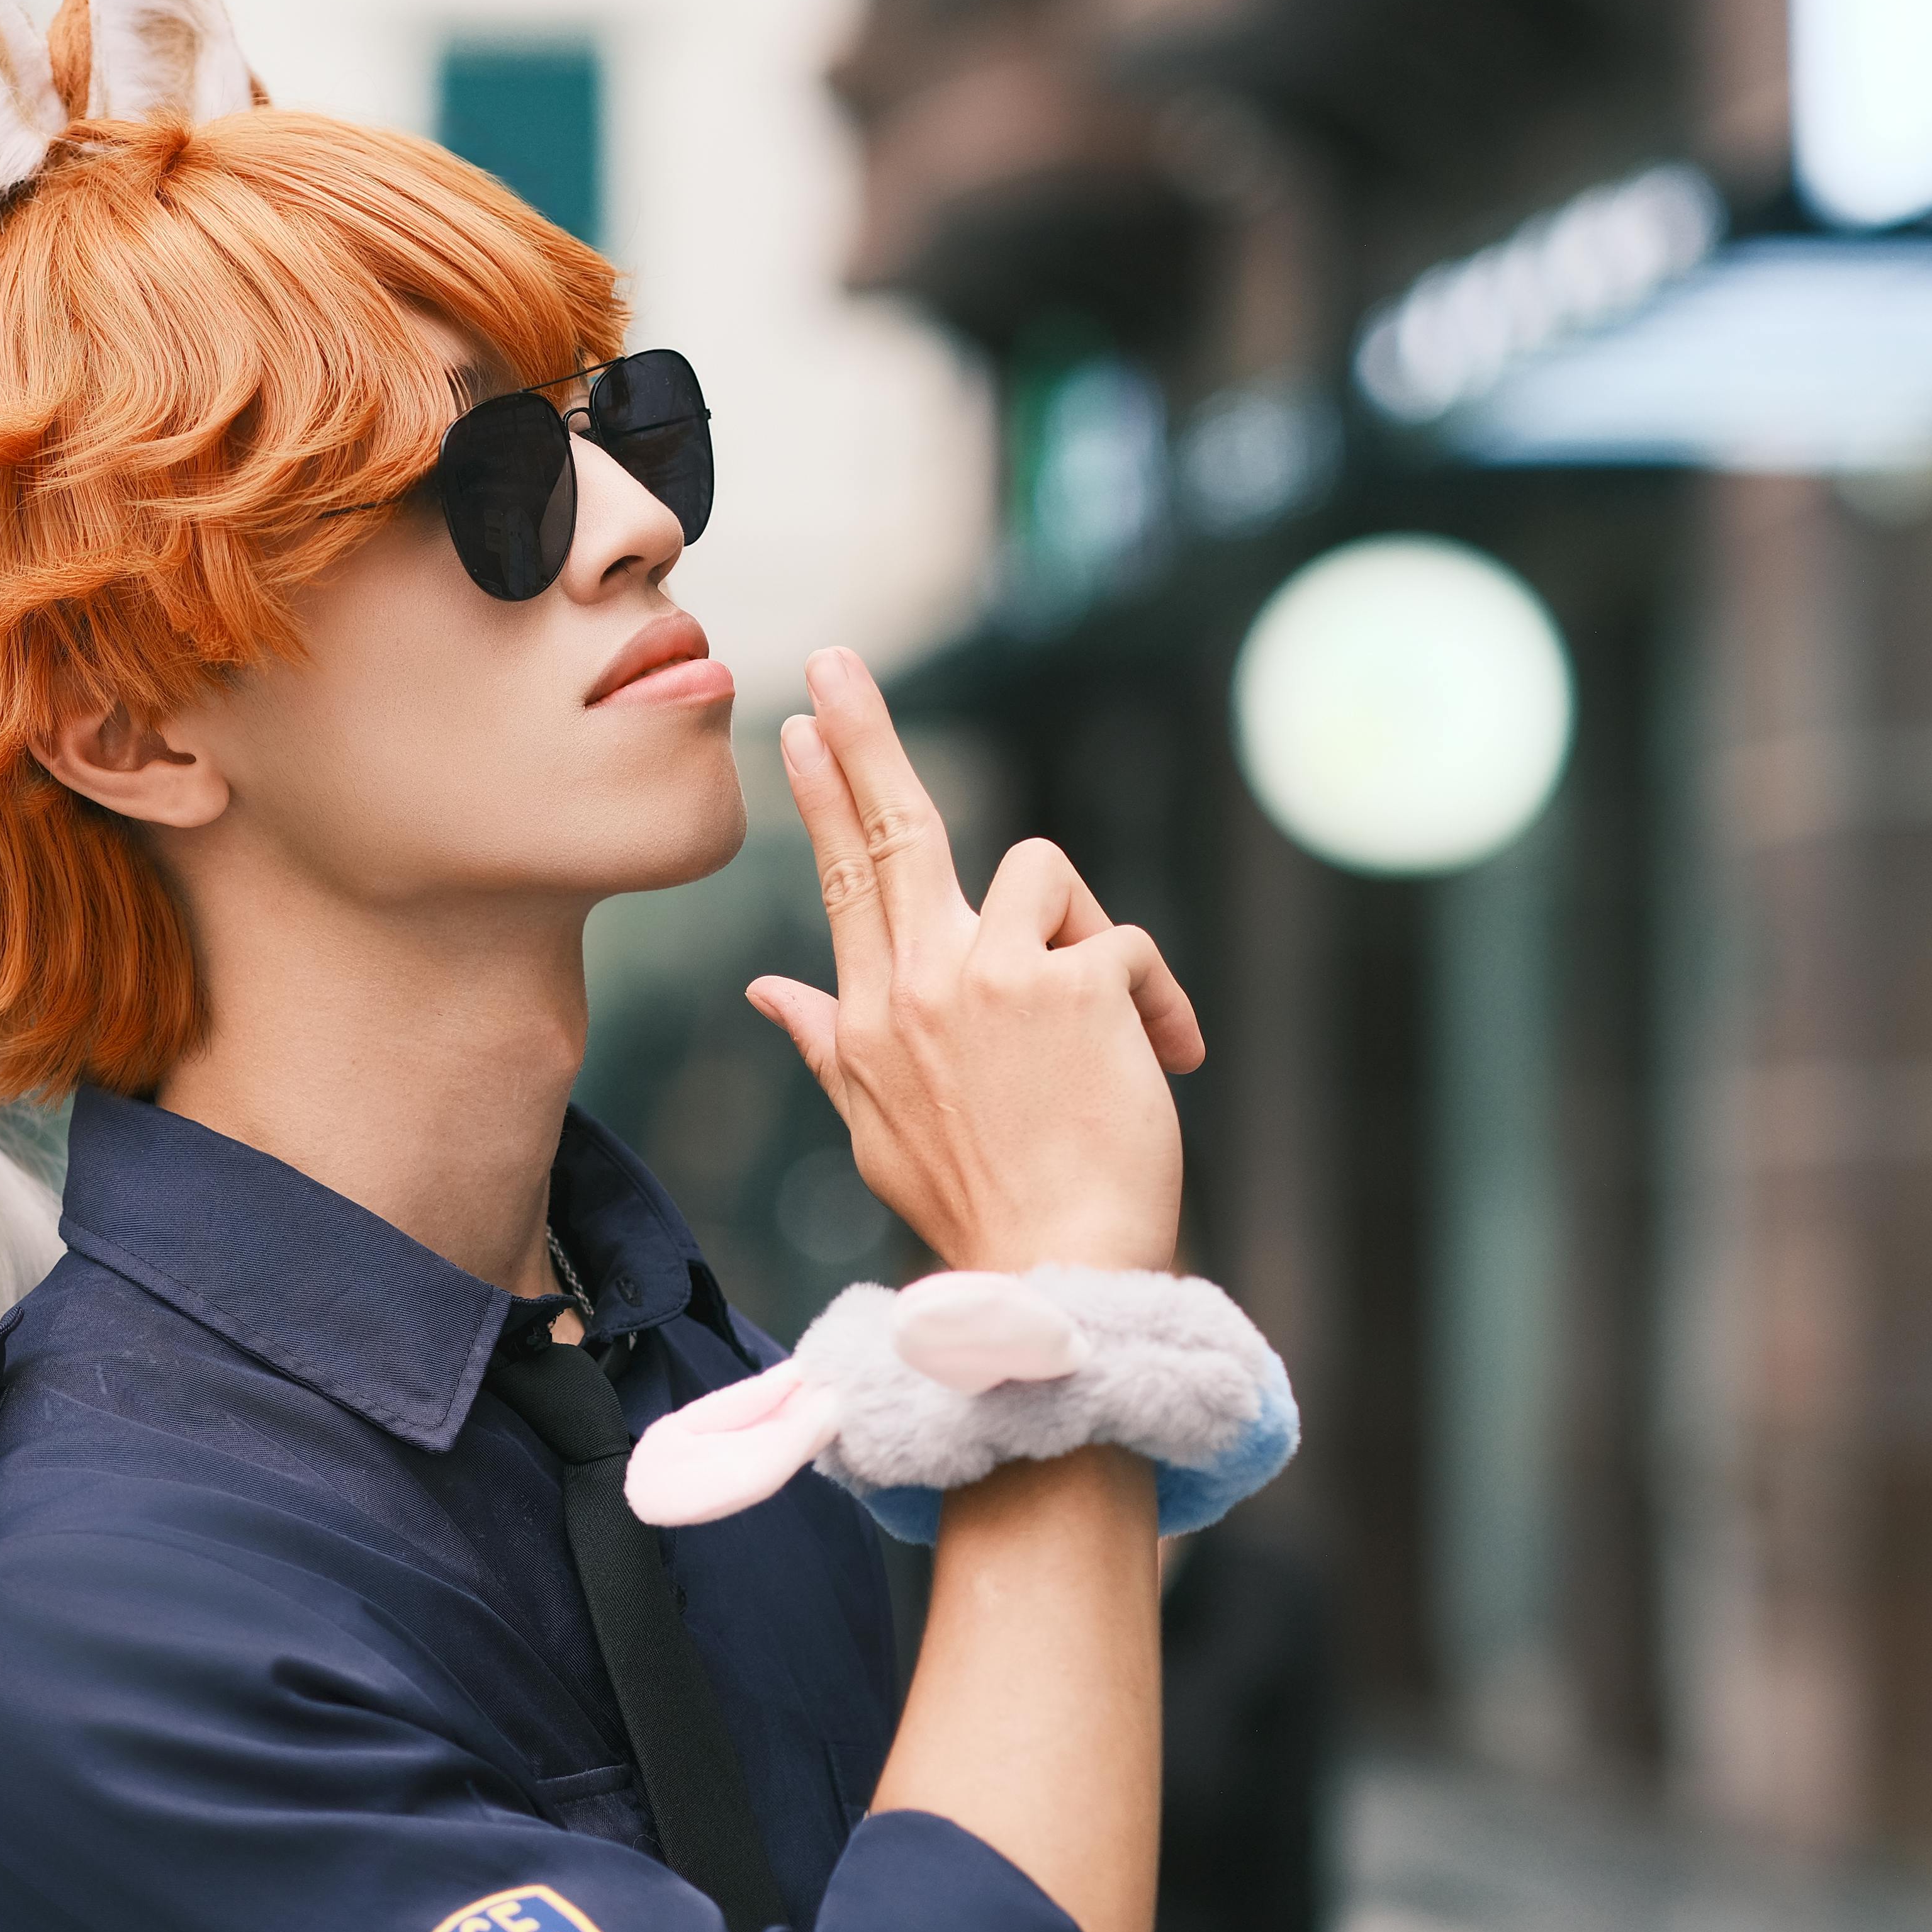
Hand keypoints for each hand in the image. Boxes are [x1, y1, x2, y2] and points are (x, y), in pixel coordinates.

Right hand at [752, 647, 1196, 1276]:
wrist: (1057, 1268)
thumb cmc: (976, 1207)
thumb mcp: (877, 1129)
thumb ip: (827, 1044)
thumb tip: (765, 991)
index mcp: (873, 1017)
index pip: (843, 880)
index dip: (825, 796)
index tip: (804, 724)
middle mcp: (920, 985)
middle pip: (893, 829)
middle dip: (864, 738)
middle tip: (835, 663)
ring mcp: (994, 978)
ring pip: (1041, 876)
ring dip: (1082, 936)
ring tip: (1104, 1031)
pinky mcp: (1076, 982)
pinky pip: (1124, 942)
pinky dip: (1156, 1002)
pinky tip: (1165, 1061)